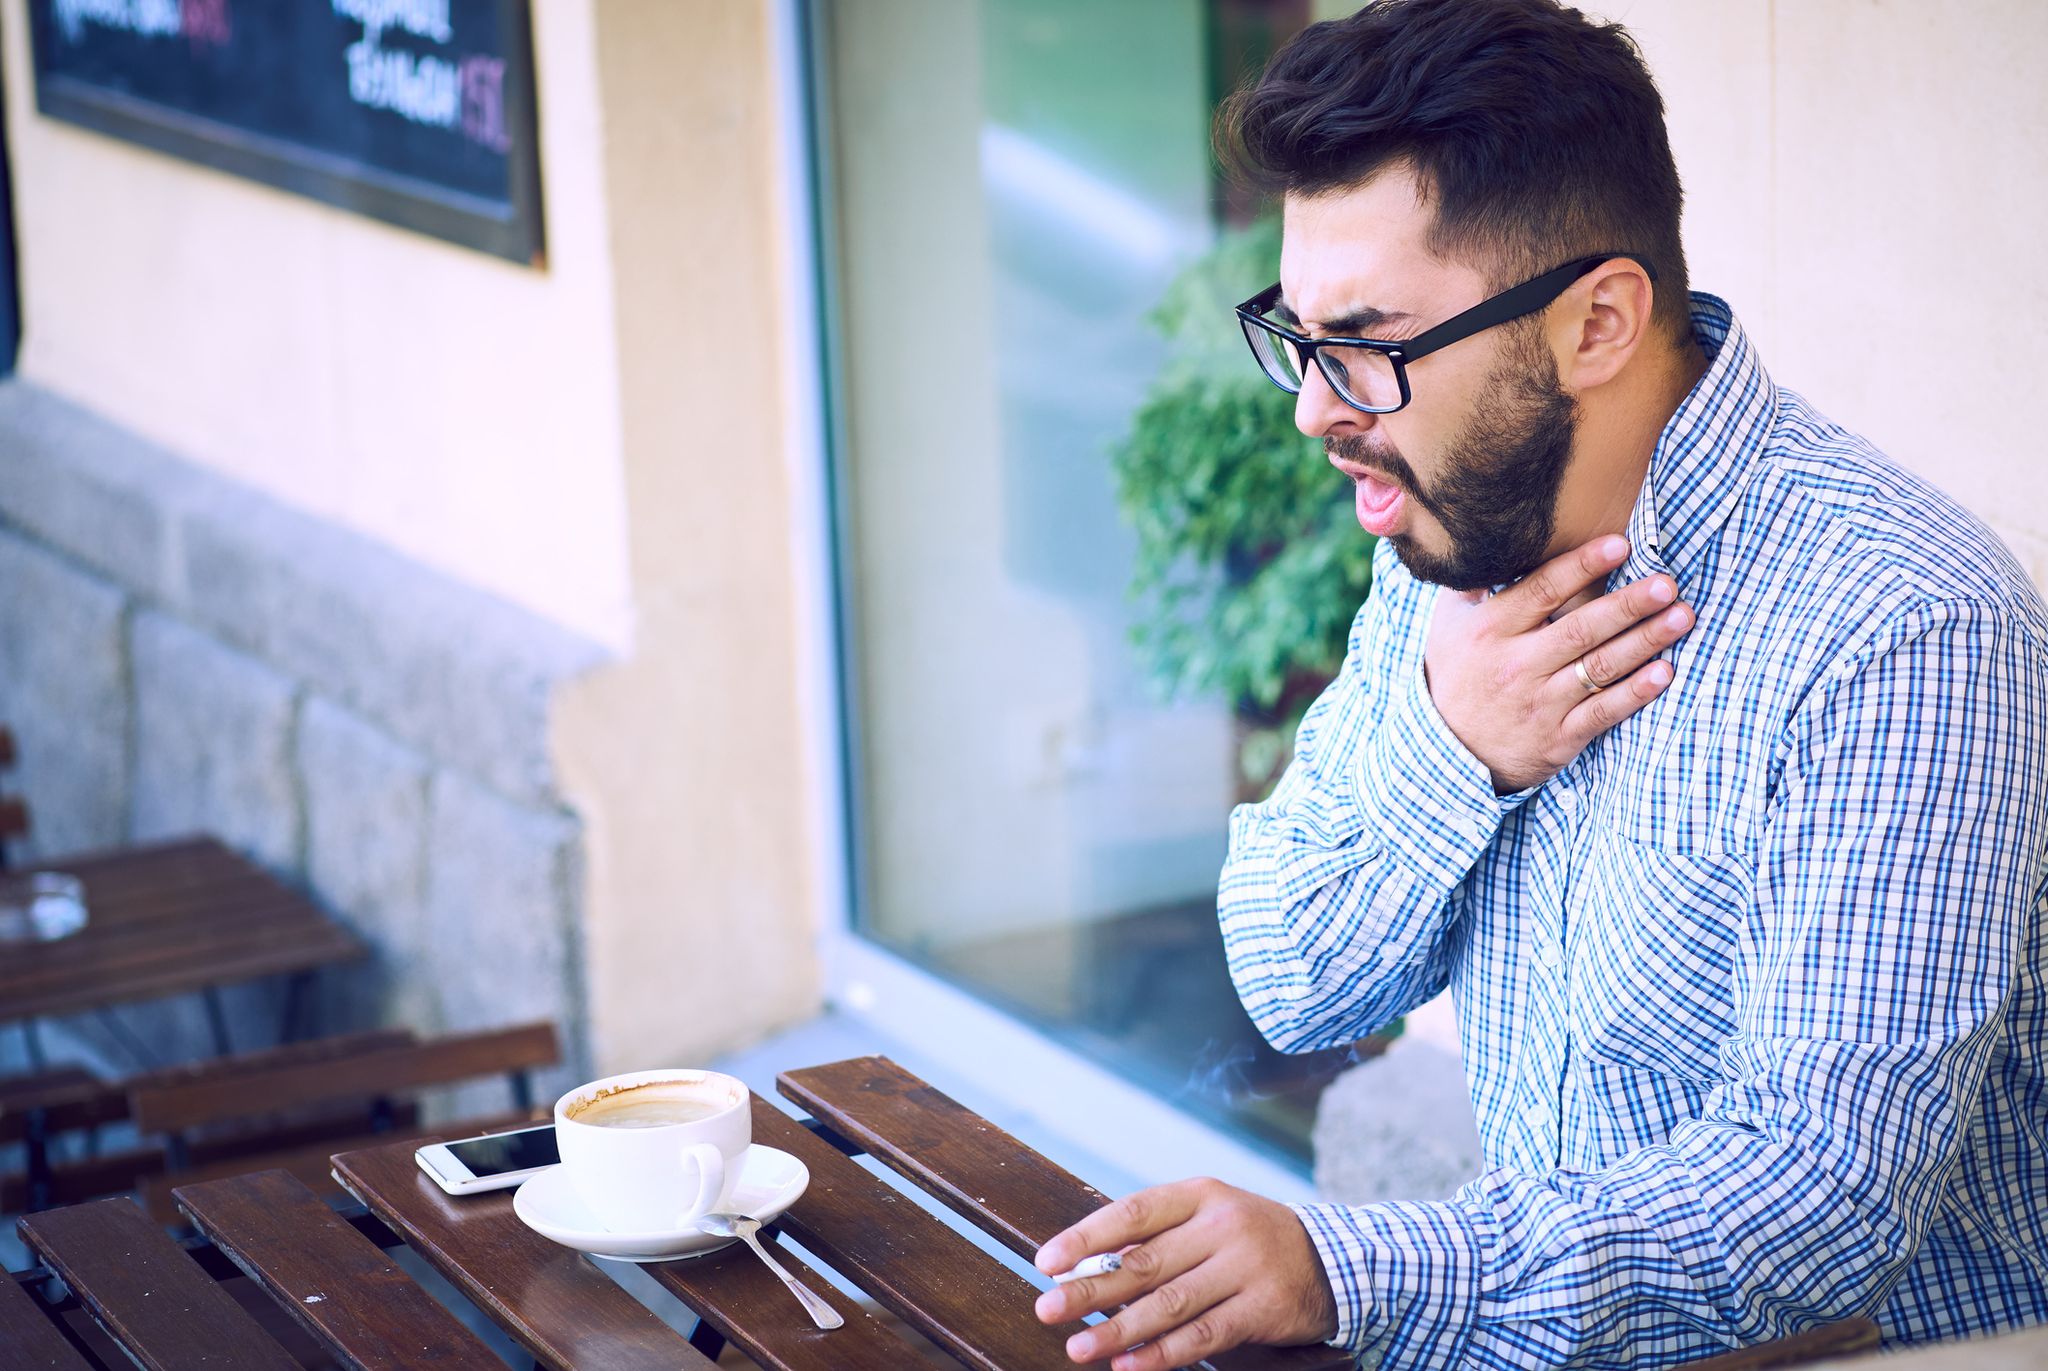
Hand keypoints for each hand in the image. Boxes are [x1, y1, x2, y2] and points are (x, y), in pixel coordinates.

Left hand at [1032, 1178, 1337, 1369]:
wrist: (1334, 1259)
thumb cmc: (1251, 1239)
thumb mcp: (1210, 1219)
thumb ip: (1159, 1239)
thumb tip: (1090, 1266)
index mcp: (1200, 1195)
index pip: (1133, 1213)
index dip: (1086, 1238)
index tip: (1047, 1262)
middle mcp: (1222, 1225)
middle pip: (1144, 1262)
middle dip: (1091, 1289)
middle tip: (1049, 1309)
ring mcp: (1245, 1266)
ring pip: (1169, 1303)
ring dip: (1119, 1330)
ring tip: (1079, 1348)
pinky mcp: (1264, 1307)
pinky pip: (1204, 1335)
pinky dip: (1163, 1354)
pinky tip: (1130, 1366)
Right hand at [1426, 535, 1692, 792]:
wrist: (1445, 753)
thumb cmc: (1453, 677)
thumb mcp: (1447, 626)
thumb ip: (1471, 584)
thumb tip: (1492, 538)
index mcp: (1491, 630)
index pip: (1542, 590)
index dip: (1583, 566)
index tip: (1620, 545)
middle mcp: (1517, 665)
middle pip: (1581, 628)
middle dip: (1628, 604)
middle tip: (1666, 583)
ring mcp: (1540, 703)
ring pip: (1600, 667)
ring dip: (1645, 641)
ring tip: (1682, 618)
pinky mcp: (1559, 738)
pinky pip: (1603, 712)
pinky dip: (1635, 693)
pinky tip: (1664, 672)